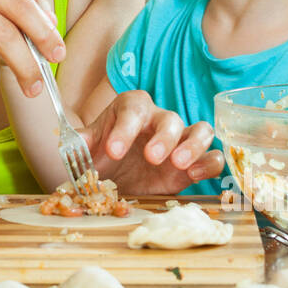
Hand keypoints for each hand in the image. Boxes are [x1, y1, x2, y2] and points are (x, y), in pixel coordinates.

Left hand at [80, 90, 223, 194]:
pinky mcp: (196, 161)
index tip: (113, 151)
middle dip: (163, 137)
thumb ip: (82, 144)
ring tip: (179, 164)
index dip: (124, 129)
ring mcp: (181, 140)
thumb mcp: (88, 149)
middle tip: (151, 157)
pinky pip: (212, 156)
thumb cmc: (104, 156)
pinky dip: (209, 163)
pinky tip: (195, 176)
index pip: (132, 110)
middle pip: (171, 118)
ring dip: (193, 146)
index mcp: (131, 109)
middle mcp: (160, 119)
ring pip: (201, 130)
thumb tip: (75, 144)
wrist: (117, 178)